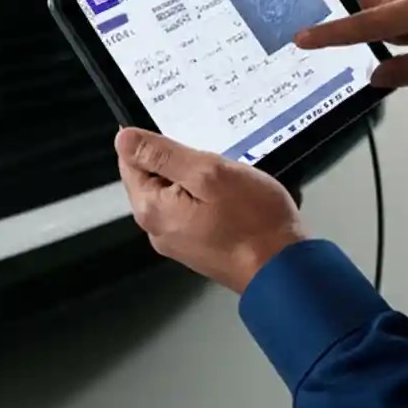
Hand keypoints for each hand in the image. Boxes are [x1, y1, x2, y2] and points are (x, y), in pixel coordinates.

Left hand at [114, 128, 306, 292]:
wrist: (283, 268)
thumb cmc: (253, 221)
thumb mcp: (207, 173)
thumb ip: (163, 155)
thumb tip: (124, 139)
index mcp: (152, 208)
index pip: (130, 161)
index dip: (155, 143)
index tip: (185, 140)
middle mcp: (157, 228)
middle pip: (153, 177)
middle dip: (181, 162)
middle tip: (214, 163)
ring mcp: (178, 239)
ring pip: (176, 192)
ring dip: (198, 179)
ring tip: (227, 181)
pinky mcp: (198, 245)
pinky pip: (193, 208)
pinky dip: (209, 196)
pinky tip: (232, 198)